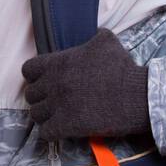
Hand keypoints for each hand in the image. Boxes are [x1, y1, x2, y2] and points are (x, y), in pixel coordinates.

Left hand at [20, 27, 150, 139]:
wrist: (137, 96)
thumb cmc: (123, 69)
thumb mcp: (107, 42)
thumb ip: (94, 37)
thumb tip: (95, 32)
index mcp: (59, 63)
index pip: (28, 69)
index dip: (35, 76)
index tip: (45, 81)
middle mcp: (54, 83)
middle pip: (30, 94)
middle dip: (41, 98)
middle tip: (54, 101)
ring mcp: (58, 105)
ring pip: (36, 115)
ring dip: (45, 116)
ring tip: (57, 117)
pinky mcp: (66, 126)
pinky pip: (46, 133)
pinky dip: (52, 132)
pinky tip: (62, 130)